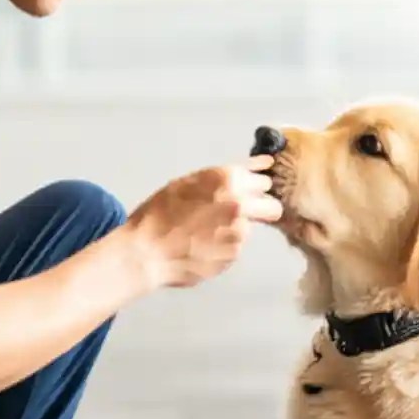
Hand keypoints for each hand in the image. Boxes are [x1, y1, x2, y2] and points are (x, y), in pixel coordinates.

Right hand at [126, 155, 282, 289]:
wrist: (146, 251)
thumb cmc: (160, 212)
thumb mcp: (189, 182)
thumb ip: (231, 172)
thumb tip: (266, 163)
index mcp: (228, 179)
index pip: (264, 181)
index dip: (253, 187)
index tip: (244, 192)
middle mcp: (240, 204)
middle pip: (272, 207)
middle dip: (260, 209)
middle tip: (237, 213)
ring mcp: (239, 233)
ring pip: (252, 228)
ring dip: (236, 228)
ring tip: (205, 232)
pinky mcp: (234, 256)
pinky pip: (236, 247)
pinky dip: (224, 246)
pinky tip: (201, 246)